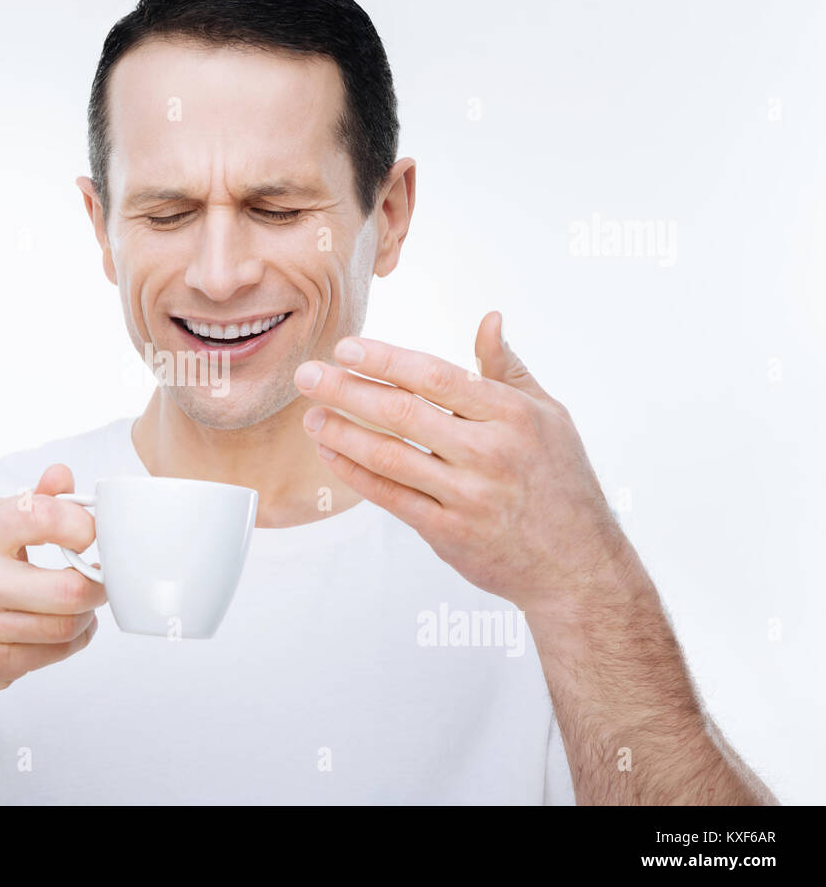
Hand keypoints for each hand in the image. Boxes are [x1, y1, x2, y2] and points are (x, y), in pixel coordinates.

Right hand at [0, 463, 106, 706]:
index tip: (89, 536)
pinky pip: (57, 652)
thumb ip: (26, 504)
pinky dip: (73, 641)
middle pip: (70, 587)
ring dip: (86, 616)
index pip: (45, 517)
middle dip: (97, 585)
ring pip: (68, 624)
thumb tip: (62, 475)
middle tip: (98, 579)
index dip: (82, 526)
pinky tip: (62, 629)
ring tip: (78, 605)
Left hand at [293, 311, 627, 616]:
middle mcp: (489, 452)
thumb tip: (489, 319)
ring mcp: (467, 495)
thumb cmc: (562, 484)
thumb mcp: (549, 416)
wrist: (578, 566)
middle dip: (346, 390)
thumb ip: (508, 369)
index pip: (434, 376)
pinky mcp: (448, 532)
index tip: (346, 348)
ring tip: (310, 415)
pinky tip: (331, 454)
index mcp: (511, 415)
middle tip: (308, 375)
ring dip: (341, 432)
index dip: (384, 359)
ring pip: (388, 455)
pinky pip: (389, 497)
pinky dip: (354, 473)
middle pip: (402, 411)